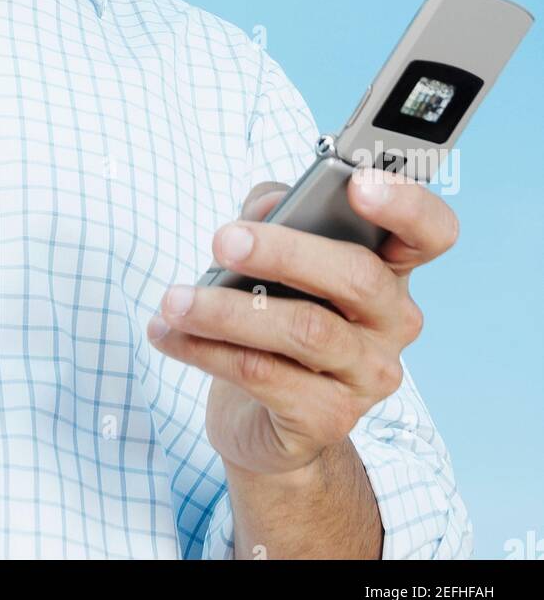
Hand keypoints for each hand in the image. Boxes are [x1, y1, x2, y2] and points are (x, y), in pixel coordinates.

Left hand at [146, 168, 458, 478]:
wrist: (263, 415)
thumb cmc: (275, 310)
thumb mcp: (273, 255)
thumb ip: (274, 213)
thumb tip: (267, 207)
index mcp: (390, 267)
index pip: (430, 231)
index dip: (406, 203)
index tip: (359, 182)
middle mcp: (393, 321)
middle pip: (357, 276)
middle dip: (284, 251)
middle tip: (222, 240)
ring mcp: (368, 375)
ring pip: (304, 330)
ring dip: (227, 309)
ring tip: (174, 299)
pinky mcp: (329, 418)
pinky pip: (264, 375)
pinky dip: (206, 350)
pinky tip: (170, 333)